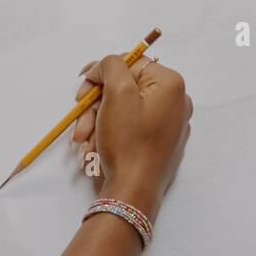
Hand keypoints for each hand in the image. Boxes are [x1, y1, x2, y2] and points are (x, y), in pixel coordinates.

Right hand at [71, 52, 192, 218]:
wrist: (135, 191)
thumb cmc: (128, 142)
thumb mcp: (117, 94)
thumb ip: (111, 66)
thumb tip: (106, 66)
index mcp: (171, 84)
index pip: (130, 64)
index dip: (101, 74)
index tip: (82, 90)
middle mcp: (176, 102)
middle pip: (125, 90)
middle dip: (96, 108)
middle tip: (80, 125)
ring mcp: (170, 126)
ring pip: (124, 113)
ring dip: (98, 125)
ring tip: (85, 144)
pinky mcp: (160, 145)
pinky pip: (130, 131)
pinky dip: (110, 137)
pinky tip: (95, 151)